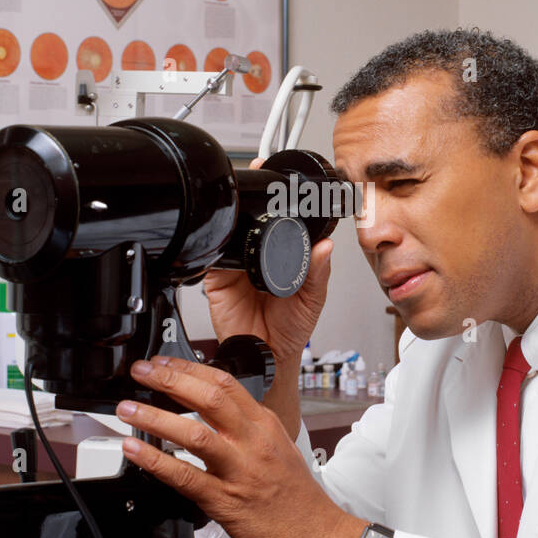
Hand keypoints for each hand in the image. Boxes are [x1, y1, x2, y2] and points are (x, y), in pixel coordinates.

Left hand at [117, 355, 360, 537]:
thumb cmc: (299, 500)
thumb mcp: (279, 450)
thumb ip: (248, 431)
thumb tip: (214, 418)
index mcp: (266, 425)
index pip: (225, 383)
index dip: (189, 368)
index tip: (163, 363)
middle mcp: (254, 442)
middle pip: (209, 397)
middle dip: (169, 380)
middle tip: (141, 372)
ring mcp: (240, 471)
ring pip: (194, 433)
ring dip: (155, 418)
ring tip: (129, 410)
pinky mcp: (227, 502)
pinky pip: (185, 477)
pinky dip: (156, 461)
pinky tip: (135, 452)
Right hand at [202, 159, 332, 365]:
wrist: (268, 356)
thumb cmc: (292, 329)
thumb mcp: (312, 300)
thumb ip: (318, 273)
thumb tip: (326, 247)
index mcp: (285, 255)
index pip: (282, 221)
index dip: (280, 200)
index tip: (282, 182)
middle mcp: (260, 256)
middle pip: (252, 220)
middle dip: (251, 200)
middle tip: (258, 183)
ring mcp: (236, 265)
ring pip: (229, 232)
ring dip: (231, 218)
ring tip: (238, 206)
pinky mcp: (216, 278)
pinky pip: (210, 257)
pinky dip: (212, 248)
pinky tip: (222, 245)